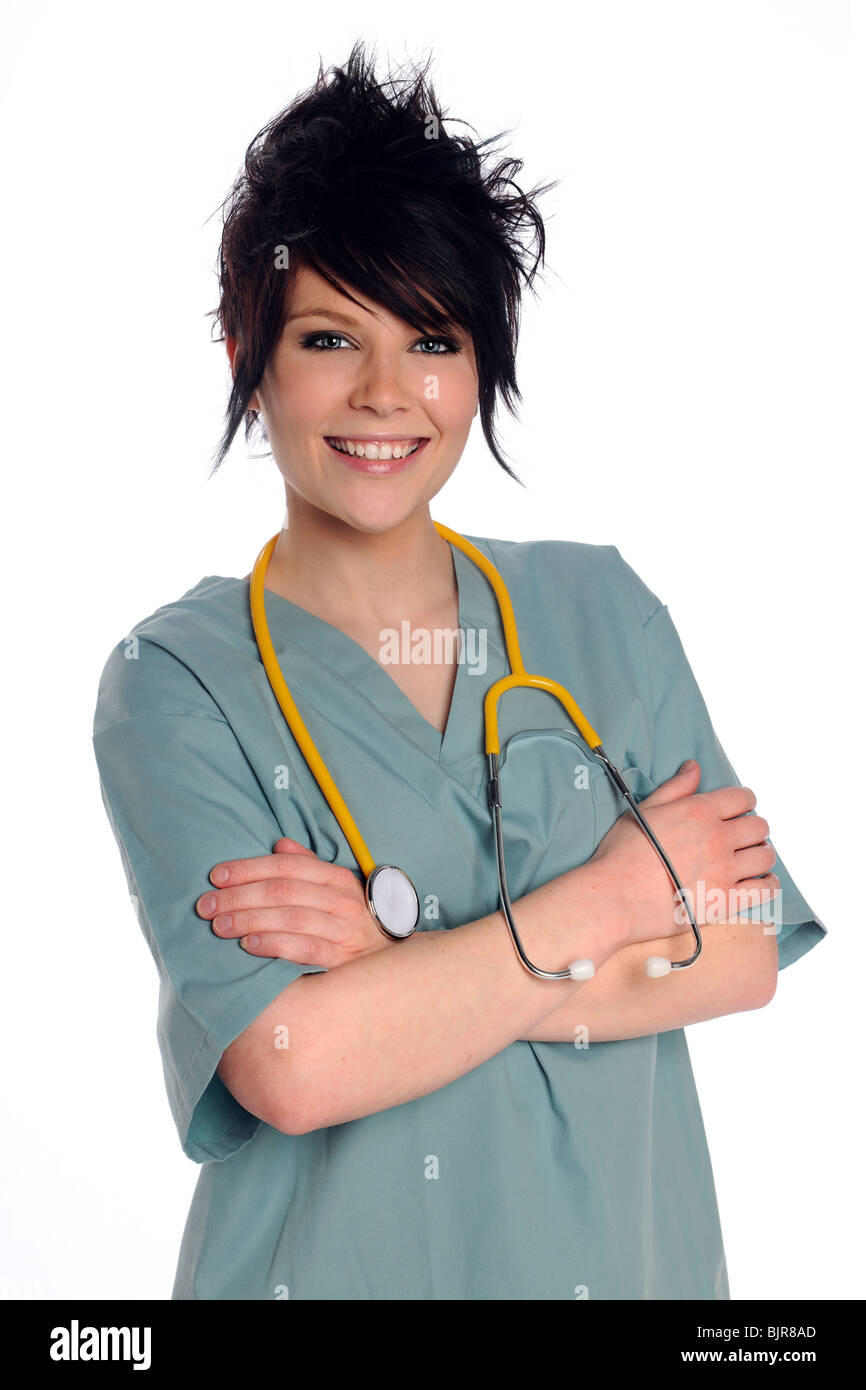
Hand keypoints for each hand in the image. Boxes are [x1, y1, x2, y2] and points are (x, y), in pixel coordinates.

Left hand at [195, 838, 392, 967]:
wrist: (388, 961)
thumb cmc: (351, 922)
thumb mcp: (335, 889)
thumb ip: (307, 866)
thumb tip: (279, 844)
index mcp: (336, 878)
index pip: (287, 866)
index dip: (249, 869)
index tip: (216, 877)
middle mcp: (341, 900)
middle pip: (283, 891)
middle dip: (239, 896)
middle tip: (207, 906)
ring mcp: (344, 930)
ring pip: (290, 918)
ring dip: (249, 919)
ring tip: (220, 926)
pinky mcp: (342, 960)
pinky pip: (304, 949)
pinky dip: (273, 944)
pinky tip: (249, 945)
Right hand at [588, 759, 779, 947]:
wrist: (614, 896)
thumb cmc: (622, 854)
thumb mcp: (645, 810)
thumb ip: (675, 788)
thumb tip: (694, 767)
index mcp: (700, 811)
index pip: (743, 797)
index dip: (743, 802)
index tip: (736, 811)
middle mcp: (718, 838)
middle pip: (759, 826)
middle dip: (752, 829)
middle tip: (739, 838)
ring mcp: (725, 870)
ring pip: (766, 855)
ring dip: (760, 854)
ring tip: (748, 859)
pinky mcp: (726, 901)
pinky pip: (766, 890)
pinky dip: (768, 884)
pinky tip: (759, 881)